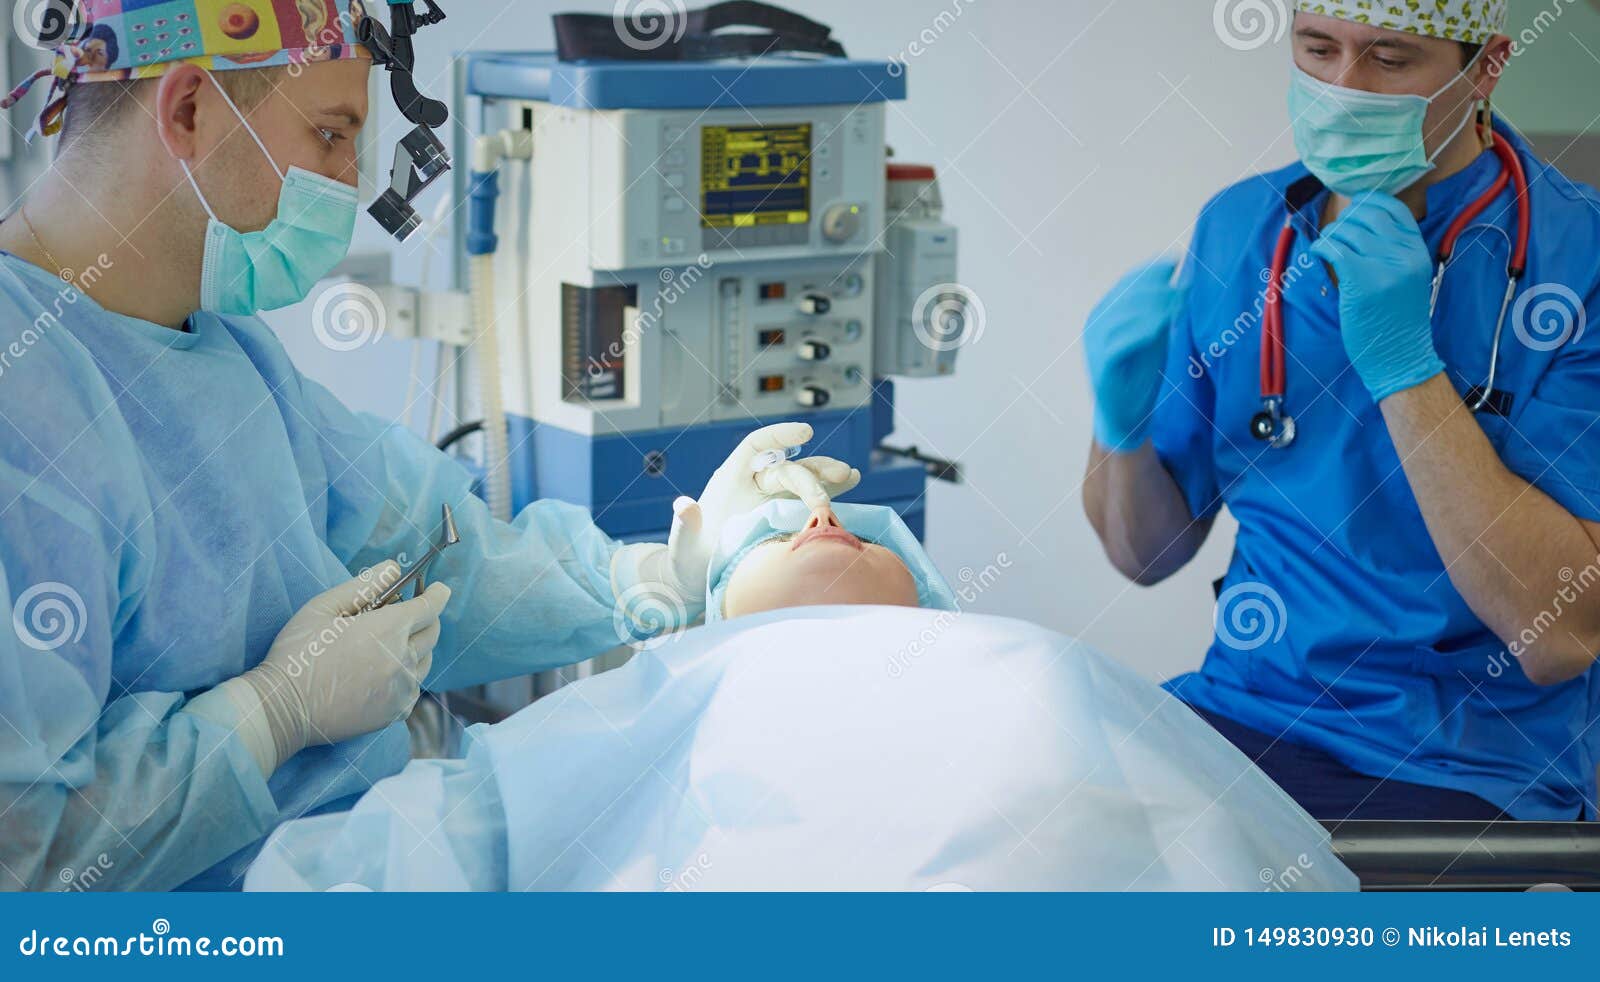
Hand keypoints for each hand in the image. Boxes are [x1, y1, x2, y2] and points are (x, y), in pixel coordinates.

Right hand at [243, 565, 450, 765]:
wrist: (283, 709)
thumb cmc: (298, 653)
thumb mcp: (323, 607)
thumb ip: (364, 584)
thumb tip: (394, 569)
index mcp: (388, 630)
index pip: (430, 607)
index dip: (437, 594)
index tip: (439, 589)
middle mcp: (403, 660)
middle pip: (432, 633)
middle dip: (426, 618)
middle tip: (405, 614)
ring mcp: (402, 689)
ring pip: (424, 661)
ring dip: (415, 648)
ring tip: (386, 645)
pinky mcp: (395, 712)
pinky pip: (413, 688)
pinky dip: (405, 676)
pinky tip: (381, 674)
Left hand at [609, 423, 859, 635]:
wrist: (703, 581)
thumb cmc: (688, 562)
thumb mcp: (683, 547)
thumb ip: (685, 526)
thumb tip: (684, 505)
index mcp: (730, 480)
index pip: (756, 447)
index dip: (779, 436)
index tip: (805, 434)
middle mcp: (754, 484)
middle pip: (787, 469)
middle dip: (809, 479)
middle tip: (822, 504)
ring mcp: (772, 499)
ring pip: (804, 478)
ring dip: (826, 475)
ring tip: (850, 475)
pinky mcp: (785, 515)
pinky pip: (811, 497)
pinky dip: (831, 489)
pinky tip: (851, 481)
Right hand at [1083, 258, 1185, 450]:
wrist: (1126, 415)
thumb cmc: (1139, 373)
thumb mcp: (1153, 334)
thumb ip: (1160, 309)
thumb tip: (1178, 278)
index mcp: (1105, 312)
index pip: (1128, 282)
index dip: (1152, 270)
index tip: (1177, 262)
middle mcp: (1095, 324)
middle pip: (1126, 295)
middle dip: (1158, 289)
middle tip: (1185, 289)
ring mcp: (1094, 344)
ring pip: (1123, 315)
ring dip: (1154, 306)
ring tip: (1179, 305)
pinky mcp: (1101, 365)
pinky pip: (1121, 342)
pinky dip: (1143, 330)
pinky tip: (1164, 324)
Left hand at [1308, 194, 1443, 401]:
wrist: (1400, 355)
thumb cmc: (1395, 318)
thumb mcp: (1406, 275)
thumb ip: (1392, 248)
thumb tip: (1357, 219)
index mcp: (1418, 248)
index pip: (1393, 207)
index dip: (1367, 201)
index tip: (1352, 209)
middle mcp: (1404, 253)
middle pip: (1366, 213)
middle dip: (1344, 219)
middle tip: (1335, 234)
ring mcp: (1385, 265)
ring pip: (1346, 230)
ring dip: (1329, 235)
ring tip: (1327, 249)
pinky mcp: (1362, 280)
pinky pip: (1333, 248)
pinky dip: (1320, 247)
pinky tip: (1318, 255)